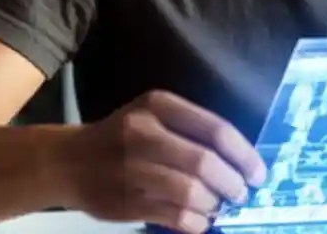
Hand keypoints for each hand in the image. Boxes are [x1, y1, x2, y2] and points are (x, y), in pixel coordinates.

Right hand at [55, 90, 266, 233]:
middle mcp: (143, 133)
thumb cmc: (122, 136)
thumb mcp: (154, 115)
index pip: (215, 130)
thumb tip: (240, 162)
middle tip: (241, 193)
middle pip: (205, 163)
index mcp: (158, 105)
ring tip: (218, 207)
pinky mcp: (124, 201)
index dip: (244, 154)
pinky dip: (195, 221)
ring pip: (190, 191)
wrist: (67, 161)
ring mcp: (131, 168)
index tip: (258, 173)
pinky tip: (200, 221)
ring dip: (214, 204)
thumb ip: (192, 130)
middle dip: (233, 183)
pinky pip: (172, 215)